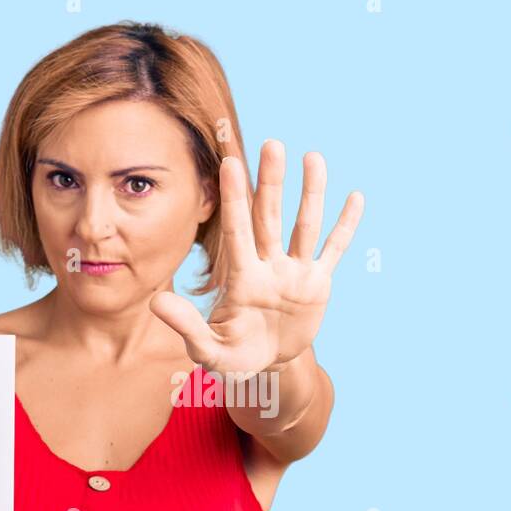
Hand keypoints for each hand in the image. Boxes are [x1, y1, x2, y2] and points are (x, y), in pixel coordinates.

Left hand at [150, 140, 363, 377]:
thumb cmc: (233, 357)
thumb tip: (155, 301)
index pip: (237, 230)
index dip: (234, 198)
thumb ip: (185, 326)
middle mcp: (268, 266)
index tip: (229, 163)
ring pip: (304, 226)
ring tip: (313, 157)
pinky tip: (354, 198)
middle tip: (272, 144)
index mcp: (241, 278)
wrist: (267, 366)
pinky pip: (333, 250)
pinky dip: (344, 226)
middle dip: (270, 182)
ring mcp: (294, 273)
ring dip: (310, 193)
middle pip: (269, 217)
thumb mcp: (208, 350)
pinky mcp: (317, 284)